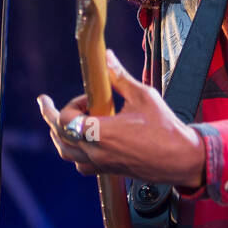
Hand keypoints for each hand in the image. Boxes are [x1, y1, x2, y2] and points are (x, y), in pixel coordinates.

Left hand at [36, 50, 204, 188]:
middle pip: (60, 136)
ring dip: (59, 135)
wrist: (182, 158)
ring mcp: (102, 164)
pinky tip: (82, 140)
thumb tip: (107, 57)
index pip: (66, 120)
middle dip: (52, 117)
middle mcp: (97, 151)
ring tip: (59, 121)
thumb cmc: (166, 128)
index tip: (87, 98)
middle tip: (45, 103)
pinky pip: (81, 164)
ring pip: (67, 152)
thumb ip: (119, 77)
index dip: (70, 105)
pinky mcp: (109, 170)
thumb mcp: (143, 96)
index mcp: (102, 133)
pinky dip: (75, 151)